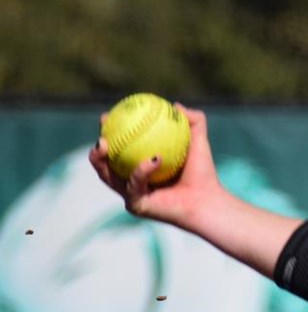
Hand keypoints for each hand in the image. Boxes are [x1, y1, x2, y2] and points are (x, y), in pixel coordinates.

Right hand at [90, 104, 226, 229]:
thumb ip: (193, 122)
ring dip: (101, 160)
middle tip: (100, 132)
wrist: (207, 201)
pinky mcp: (136, 205)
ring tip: (104, 143)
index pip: (117, 149)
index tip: (106, 116)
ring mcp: (130, 194)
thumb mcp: (198, 141)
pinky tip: (154, 158)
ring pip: (107, 177)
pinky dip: (143, 170)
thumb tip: (175, 105)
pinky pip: (134, 185)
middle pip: (103, 165)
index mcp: (138, 167)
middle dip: (95, 150)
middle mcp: (130, 181)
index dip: (108, 133)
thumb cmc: (202, 173)